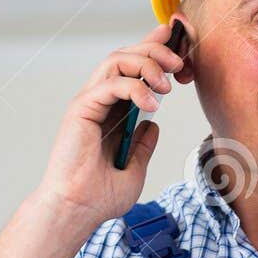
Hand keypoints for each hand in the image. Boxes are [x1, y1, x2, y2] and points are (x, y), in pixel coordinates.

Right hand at [35, 19, 189, 226]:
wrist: (78, 211)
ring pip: (117, 60)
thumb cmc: (98, 196)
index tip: (180, 47)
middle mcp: (99, 102)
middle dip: (157, 50)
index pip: (132, 69)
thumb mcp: (135, 169)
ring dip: (148, 63)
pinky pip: (112, 83)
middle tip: (179, 64)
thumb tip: (153, 125)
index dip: (154, 50)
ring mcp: (89, 102)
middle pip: (126, 55)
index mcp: (111, 112)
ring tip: (166, 84)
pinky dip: (136, 87)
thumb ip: (143, 145)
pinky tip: (151, 104)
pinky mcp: (82, 108)